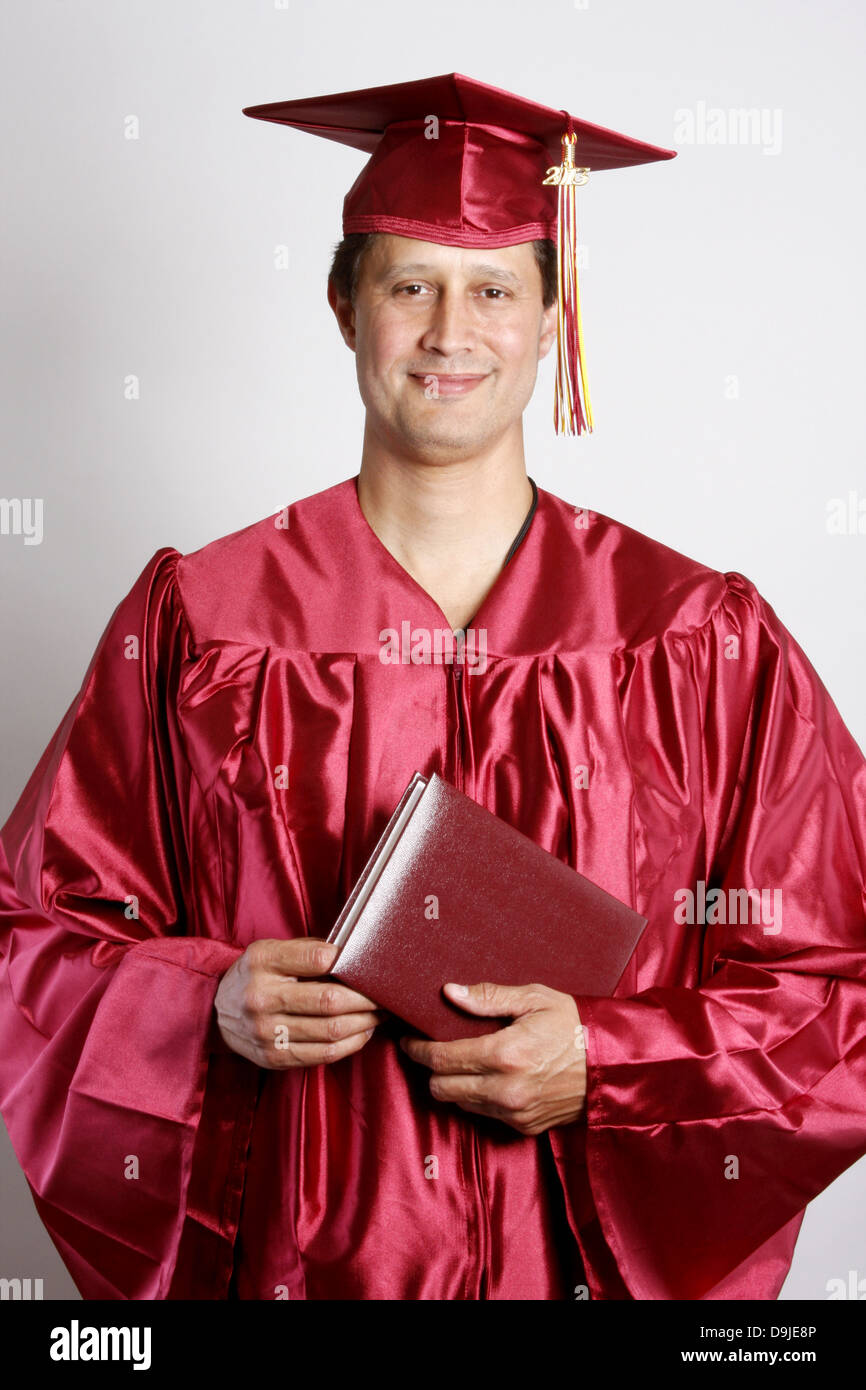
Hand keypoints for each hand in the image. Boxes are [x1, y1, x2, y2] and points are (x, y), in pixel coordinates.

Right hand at [214, 937, 383, 1068]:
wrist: (217, 1011)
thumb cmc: (256, 975)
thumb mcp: (271, 950)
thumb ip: (307, 951)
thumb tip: (353, 956)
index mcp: (263, 961)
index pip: (317, 958)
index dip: (349, 961)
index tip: (370, 964)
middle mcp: (262, 997)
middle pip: (330, 1001)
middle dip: (366, 999)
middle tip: (386, 994)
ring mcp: (266, 1032)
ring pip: (331, 1031)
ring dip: (365, 1023)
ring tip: (378, 1014)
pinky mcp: (274, 1058)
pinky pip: (323, 1055)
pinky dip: (351, 1044)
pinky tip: (362, 1032)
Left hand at [400, 982, 586, 1134]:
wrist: (612, 1064)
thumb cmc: (574, 1024)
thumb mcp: (534, 998)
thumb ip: (488, 997)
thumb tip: (450, 993)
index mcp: (505, 1054)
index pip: (442, 1059)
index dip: (418, 1050)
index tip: (410, 1040)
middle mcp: (506, 1089)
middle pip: (441, 1088)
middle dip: (431, 1070)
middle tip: (431, 1050)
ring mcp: (515, 1112)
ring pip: (459, 1104)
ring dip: (453, 1085)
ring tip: (460, 1062)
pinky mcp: (524, 1126)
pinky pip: (484, 1114)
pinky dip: (478, 1097)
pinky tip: (488, 1077)